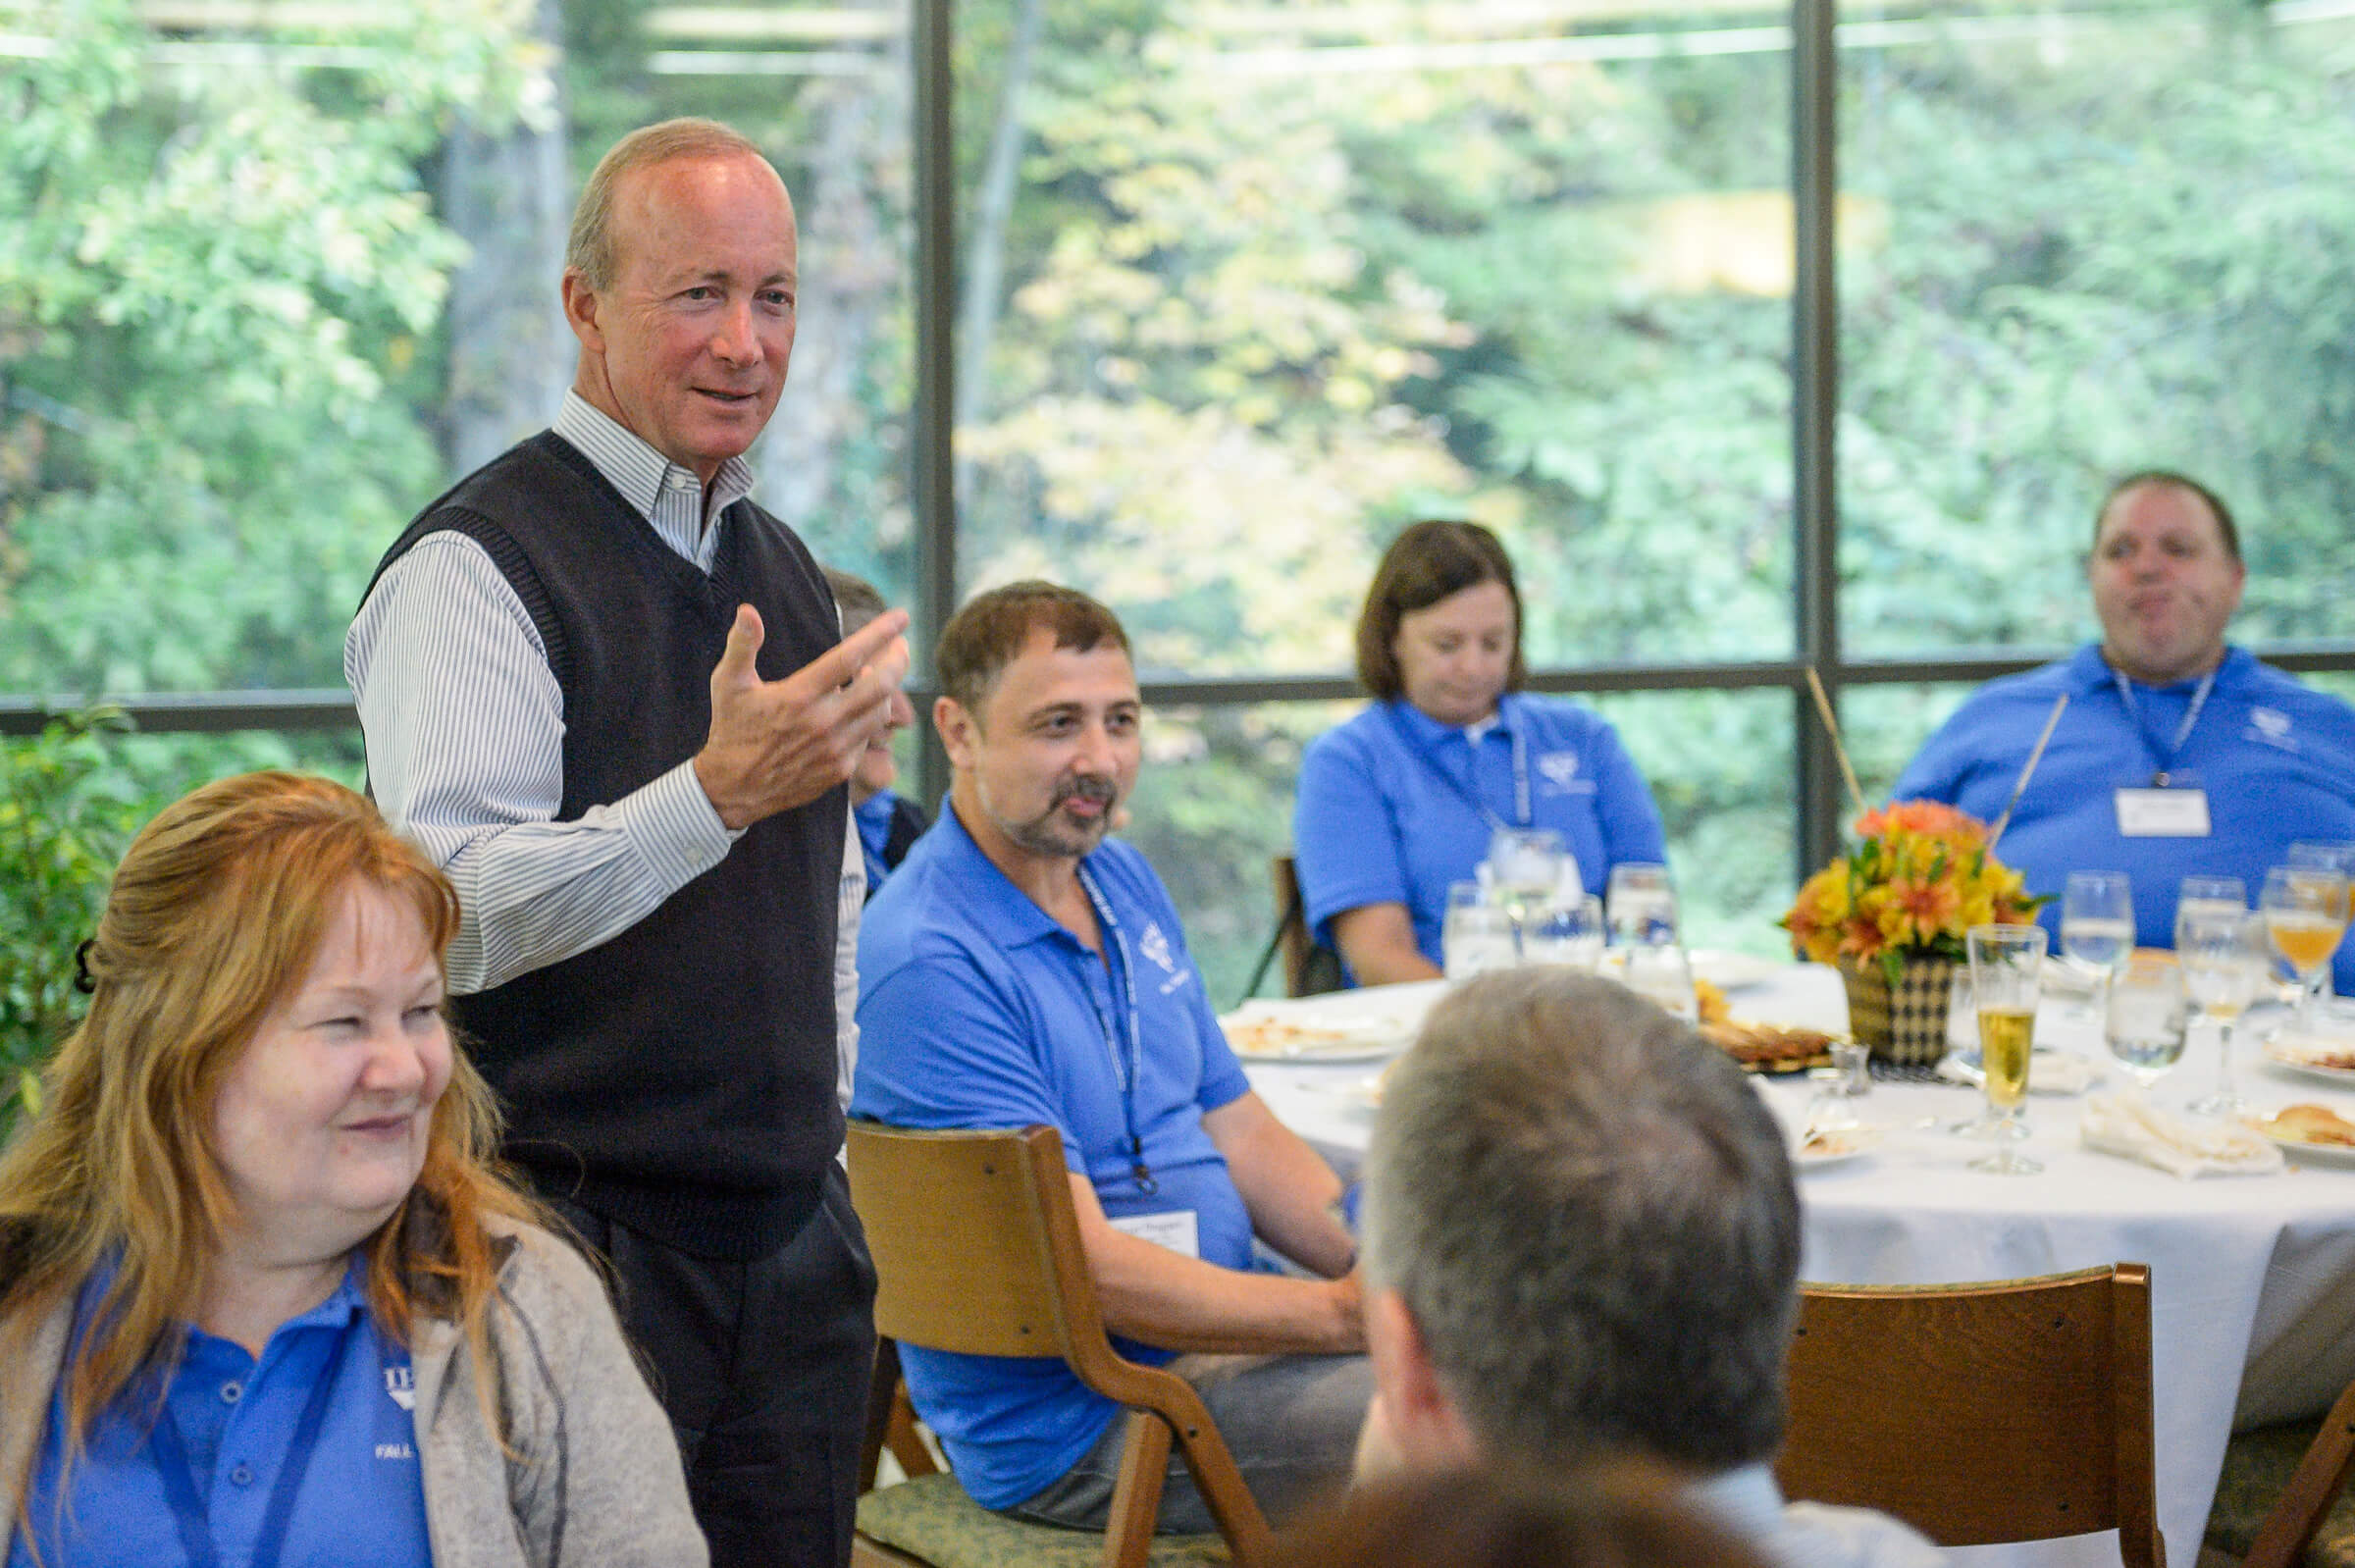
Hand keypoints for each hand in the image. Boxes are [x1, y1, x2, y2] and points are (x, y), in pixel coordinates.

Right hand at [694, 605, 911, 830]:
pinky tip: (860, 707)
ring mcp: (835, 749)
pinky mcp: (840, 770)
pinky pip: (868, 737)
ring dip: (886, 690)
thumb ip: (741, 645)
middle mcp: (822, 723)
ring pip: (880, 712)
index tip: (901, 617)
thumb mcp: (728, 684)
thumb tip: (747, 611)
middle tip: (902, 646)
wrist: (732, 788)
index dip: (880, 633)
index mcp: (799, 696)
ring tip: (879, 674)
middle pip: (881, 686)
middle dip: (898, 660)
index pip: (850, 657)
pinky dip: (870, 718)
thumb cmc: (731, 729)